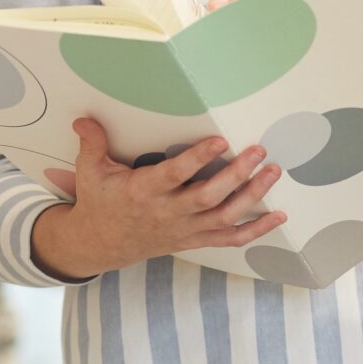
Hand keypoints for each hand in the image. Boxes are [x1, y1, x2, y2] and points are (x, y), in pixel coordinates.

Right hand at [29, 119, 286, 280]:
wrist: (101, 244)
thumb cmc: (100, 202)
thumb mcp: (90, 172)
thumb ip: (92, 144)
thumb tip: (84, 118)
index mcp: (143, 192)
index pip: (174, 175)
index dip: (197, 159)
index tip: (219, 140)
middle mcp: (168, 213)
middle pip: (208, 197)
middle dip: (236, 175)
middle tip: (258, 152)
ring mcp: (184, 229)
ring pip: (224, 217)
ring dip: (252, 197)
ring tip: (273, 172)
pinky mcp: (195, 239)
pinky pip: (230, 239)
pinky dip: (256, 230)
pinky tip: (278, 216)